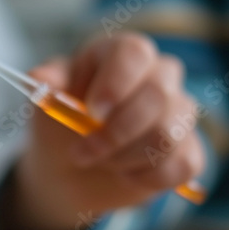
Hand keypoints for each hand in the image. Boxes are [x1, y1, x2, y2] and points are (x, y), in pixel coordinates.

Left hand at [1, 33, 204, 229]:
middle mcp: (158, 75)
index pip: (134, 52)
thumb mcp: (47, 100)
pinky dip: (147, 177)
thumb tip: (39, 77)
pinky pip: (183, 164)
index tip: (92, 111)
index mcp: (121, 53)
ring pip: (169, 133)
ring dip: (125, 157)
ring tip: (101, 161)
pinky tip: (125, 174)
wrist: (69, 166)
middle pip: (158, 94)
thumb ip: (46, 84)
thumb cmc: (60, 121)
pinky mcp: (188, 148)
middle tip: (82, 151)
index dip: (116, 83)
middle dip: (115, 132)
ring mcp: (179, 111)